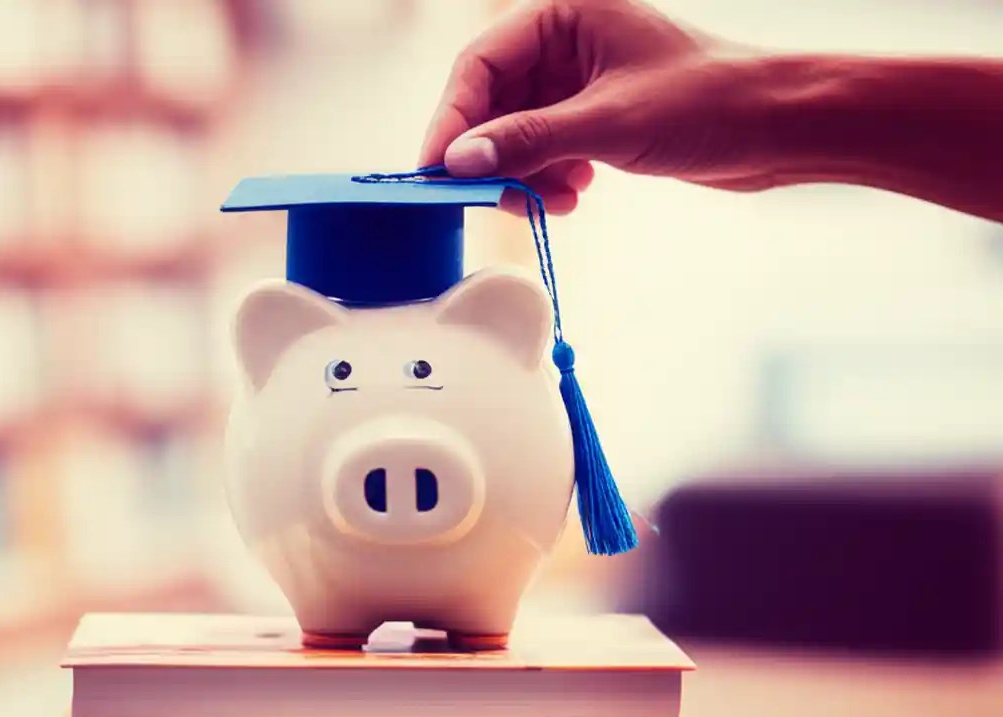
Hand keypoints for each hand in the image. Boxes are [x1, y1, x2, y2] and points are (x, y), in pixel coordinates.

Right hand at [420, 0, 770, 214]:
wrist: (778, 127)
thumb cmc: (709, 102)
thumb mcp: (609, 123)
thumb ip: (528, 140)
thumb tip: (459, 161)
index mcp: (564, 13)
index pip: (481, 63)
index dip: (454, 118)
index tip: (436, 169)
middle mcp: (566, 40)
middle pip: (493, 99)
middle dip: (492, 152)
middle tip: (487, 196)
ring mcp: (579, 80)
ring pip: (516, 130)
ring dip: (523, 171)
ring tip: (550, 199)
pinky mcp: (594, 114)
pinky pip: (544, 147)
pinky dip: (548, 176)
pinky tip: (575, 193)